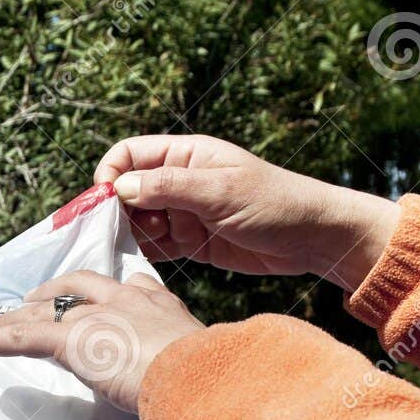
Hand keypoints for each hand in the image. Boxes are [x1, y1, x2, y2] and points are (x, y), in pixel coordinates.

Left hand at [0, 270, 205, 412]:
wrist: (197, 375)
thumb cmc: (207, 378)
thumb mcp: (201, 365)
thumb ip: (187, 369)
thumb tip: (189, 395)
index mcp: (159, 305)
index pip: (129, 287)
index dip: (106, 293)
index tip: (97, 298)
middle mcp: (125, 300)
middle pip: (77, 289)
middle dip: (52, 294)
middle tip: (31, 301)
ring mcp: (95, 317)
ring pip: (44, 311)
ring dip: (15, 319)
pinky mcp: (70, 339)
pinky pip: (24, 336)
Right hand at [95, 134, 399, 291]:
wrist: (313, 239)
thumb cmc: (274, 203)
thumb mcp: (220, 192)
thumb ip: (169, 187)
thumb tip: (119, 187)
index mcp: (185, 156)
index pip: (129, 155)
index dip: (110, 175)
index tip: (107, 203)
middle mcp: (179, 181)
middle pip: (127, 191)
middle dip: (117, 212)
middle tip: (121, 235)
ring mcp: (184, 213)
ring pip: (138, 222)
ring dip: (132, 236)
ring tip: (142, 250)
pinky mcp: (191, 243)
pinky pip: (156, 247)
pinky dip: (145, 255)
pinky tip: (143, 265)